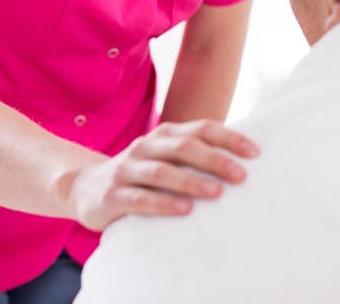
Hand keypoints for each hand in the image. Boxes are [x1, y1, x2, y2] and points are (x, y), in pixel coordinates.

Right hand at [68, 119, 258, 230]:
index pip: (200, 129)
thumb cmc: (139, 173)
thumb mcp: (163, 158)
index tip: (255, 152)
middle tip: (241, 175)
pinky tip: (184, 210)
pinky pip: (140, 198)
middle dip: (214, 159)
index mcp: (164, 135)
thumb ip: (192, 156)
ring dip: (191, 181)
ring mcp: (128, 169)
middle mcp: (146, 146)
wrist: (85, 187)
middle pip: (183, 146)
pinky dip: (163, 203)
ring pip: (162, 170)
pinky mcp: (113, 195)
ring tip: (217, 193)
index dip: (228, 138)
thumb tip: (240, 161)